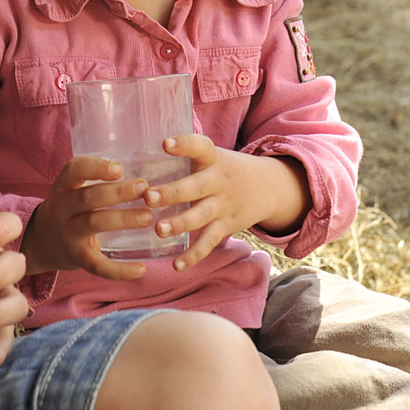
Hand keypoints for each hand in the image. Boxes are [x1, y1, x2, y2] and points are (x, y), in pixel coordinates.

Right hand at [21, 156, 155, 280]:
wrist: (42, 242)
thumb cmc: (70, 209)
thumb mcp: (72, 190)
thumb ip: (98, 180)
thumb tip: (148, 169)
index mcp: (64, 187)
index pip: (73, 170)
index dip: (95, 168)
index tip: (120, 168)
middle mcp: (62, 208)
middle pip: (88, 197)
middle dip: (117, 192)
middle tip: (144, 189)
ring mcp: (68, 234)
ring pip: (94, 224)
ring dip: (122, 219)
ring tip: (148, 216)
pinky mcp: (76, 258)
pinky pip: (97, 265)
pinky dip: (119, 270)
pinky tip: (141, 269)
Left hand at [142, 135, 308, 272]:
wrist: (268, 187)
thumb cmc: (225, 169)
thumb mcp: (213, 156)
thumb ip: (186, 155)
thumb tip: (141, 150)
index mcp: (213, 158)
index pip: (200, 147)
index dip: (184, 144)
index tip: (165, 144)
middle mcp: (219, 181)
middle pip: (196, 186)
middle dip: (172, 192)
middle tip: (149, 197)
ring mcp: (223, 205)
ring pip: (201, 216)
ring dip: (180, 224)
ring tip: (159, 230)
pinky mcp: (226, 226)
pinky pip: (209, 242)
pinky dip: (194, 255)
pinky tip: (176, 266)